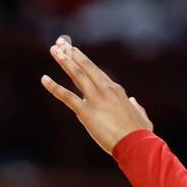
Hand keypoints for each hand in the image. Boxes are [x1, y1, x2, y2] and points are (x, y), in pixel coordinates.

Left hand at [41, 36, 151, 153]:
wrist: (136, 144)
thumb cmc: (141, 134)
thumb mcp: (142, 117)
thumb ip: (137, 107)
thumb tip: (133, 101)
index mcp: (116, 91)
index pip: (96, 72)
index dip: (83, 61)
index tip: (74, 51)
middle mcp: (105, 90)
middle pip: (86, 67)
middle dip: (72, 53)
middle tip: (60, 42)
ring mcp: (95, 99)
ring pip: (77, 75)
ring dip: (64, 61)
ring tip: (53, 49)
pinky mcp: (86, 112)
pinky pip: (67, 97)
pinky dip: (54, 87)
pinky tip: (44, 79)